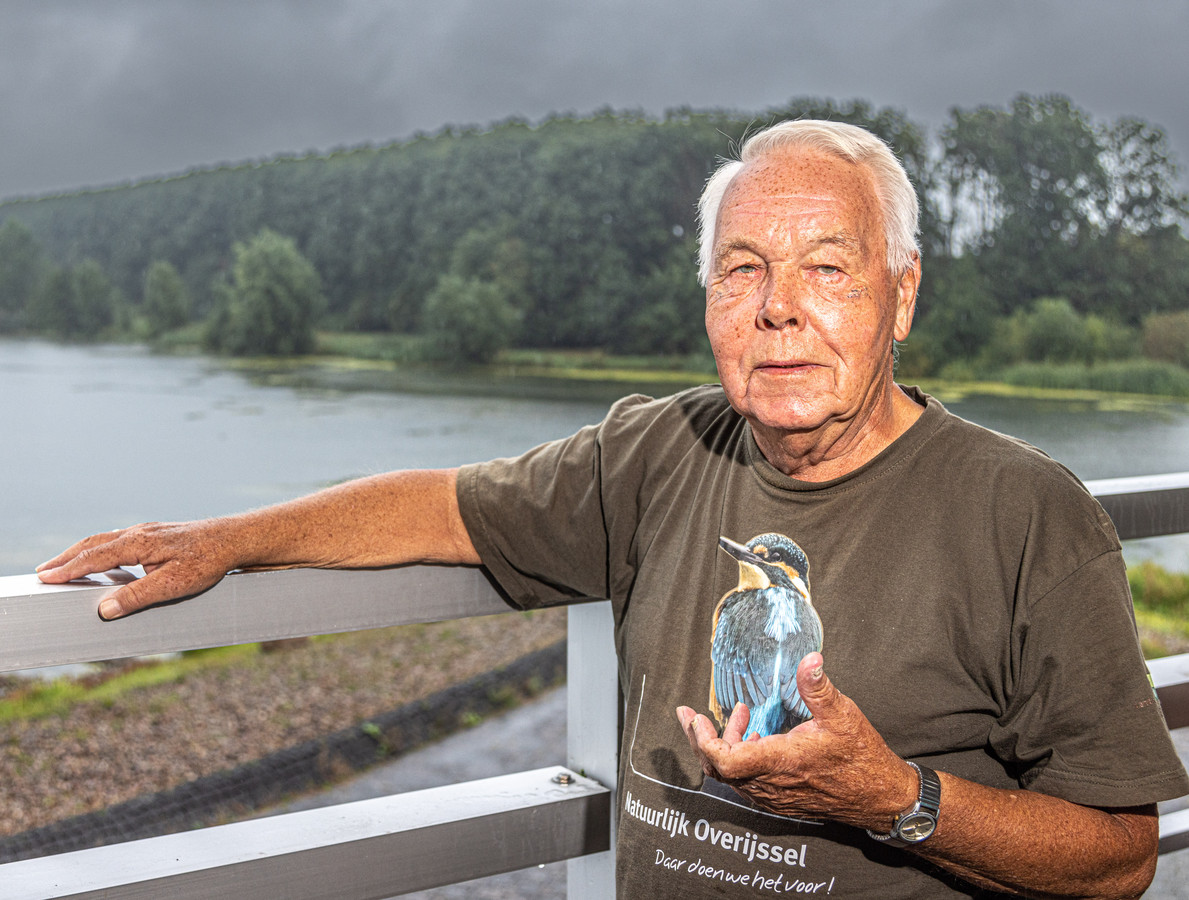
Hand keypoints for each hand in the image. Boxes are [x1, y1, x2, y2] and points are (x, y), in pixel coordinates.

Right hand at [36, 519, 240, 618]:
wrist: (235, 539)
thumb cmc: (209, 561)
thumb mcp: (174, 584)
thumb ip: (138, 596)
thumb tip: (104, 609)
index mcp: (138, 543)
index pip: (94, 557)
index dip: (68, 569)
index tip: (45, 578)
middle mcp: (139, 533)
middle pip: (94, 544)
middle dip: (67, 558)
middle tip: (44, 571)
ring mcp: (148, 531)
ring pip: (106, 540)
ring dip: (83, 552)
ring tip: (65, 564)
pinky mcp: (158, 534)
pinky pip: (121, 540)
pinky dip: (102, 549)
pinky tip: (104, 559)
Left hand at [676, 652, 916, 831]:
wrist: (880, 797)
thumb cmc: (862, 758)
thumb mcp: (843, 715)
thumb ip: (819, 688)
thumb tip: (810, 659)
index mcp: (781, 762)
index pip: (725, 761)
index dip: (703, 741)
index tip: (697, 718)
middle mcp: (771, 785)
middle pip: (718, 769)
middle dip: (701, 739)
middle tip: (692, 716)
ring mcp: (774, 797)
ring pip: (731, 778)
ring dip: (724, 747)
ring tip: (739, 716)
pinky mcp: (780, 801)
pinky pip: (746, 784)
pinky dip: (739, 759)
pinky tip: (754, 737)